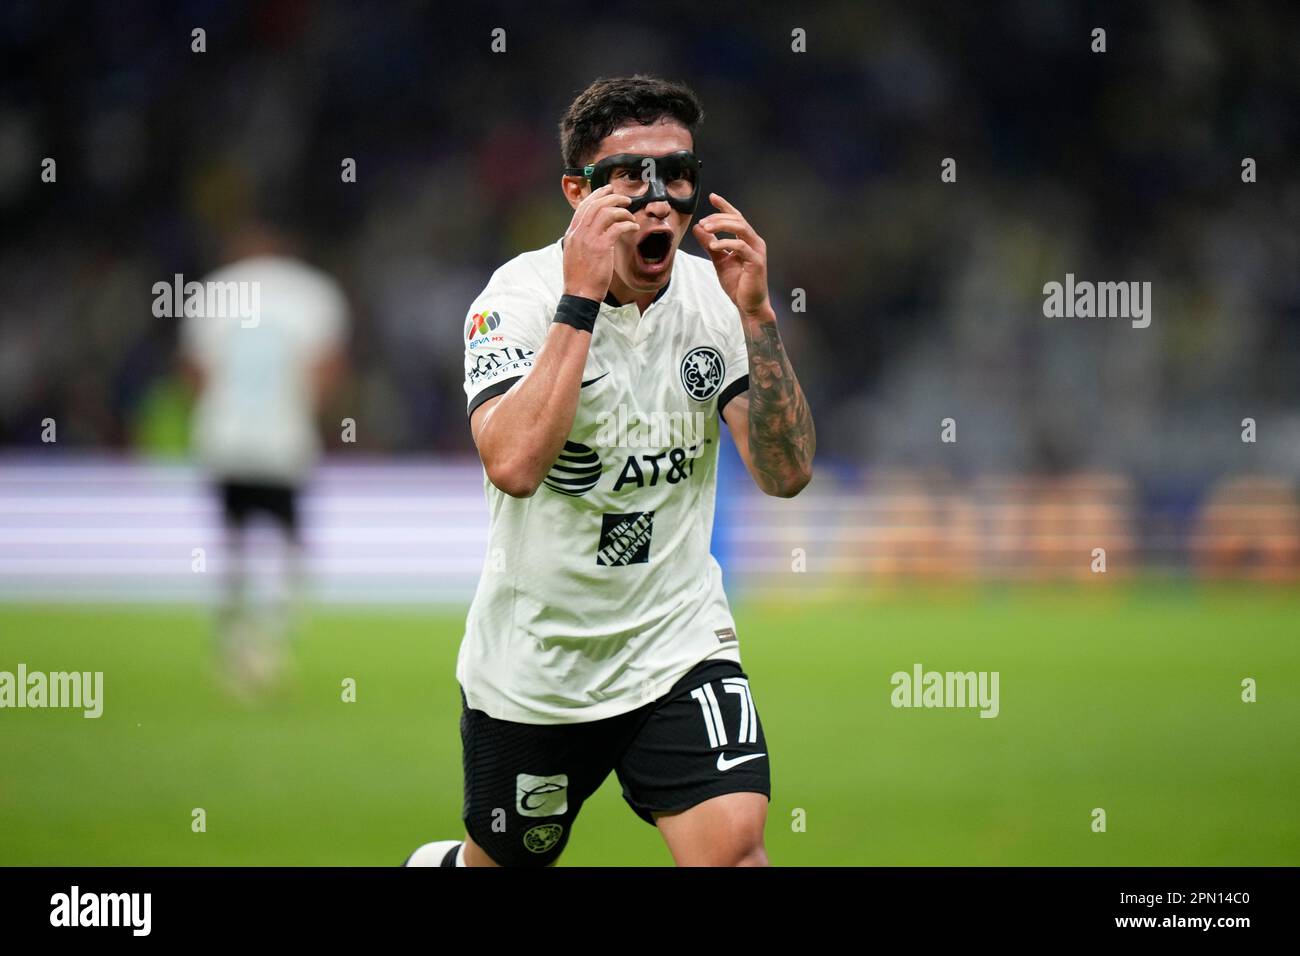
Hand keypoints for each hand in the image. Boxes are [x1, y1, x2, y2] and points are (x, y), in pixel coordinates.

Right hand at [562, 185, 638, 300]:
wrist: (579, 294)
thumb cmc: (580, 278)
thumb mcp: (575, 254)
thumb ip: (582, 239)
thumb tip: (594, 230)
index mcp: (572, 233)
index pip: (584, 207)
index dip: (597, 195)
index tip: (607, 190)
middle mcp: (579, 233)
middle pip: (596, 205)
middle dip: (612, 197)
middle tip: (625, 199)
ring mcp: (589, 239)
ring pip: (607, 212)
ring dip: (622, 210)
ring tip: (631, 215)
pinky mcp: (601, 247)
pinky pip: (617, 227)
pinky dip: (628, 224)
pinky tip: (634, 227)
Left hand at [692, 193, 769, 317]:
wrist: (748, 304)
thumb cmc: (737, 284)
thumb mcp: (719, 260)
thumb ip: (710, 244)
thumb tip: (698, 228)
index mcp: (747, 240)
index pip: (736, 218)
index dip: (725, 206)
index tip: (712, 197)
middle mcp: (754, 242)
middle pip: (738, 219)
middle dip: (719, 217)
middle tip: (702, 222)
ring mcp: (757, 251)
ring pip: (741, 228)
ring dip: (722, 225)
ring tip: (706, 228)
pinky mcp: (756, 261)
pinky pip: (741, 246)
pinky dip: (726, 243)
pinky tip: (713, 246)